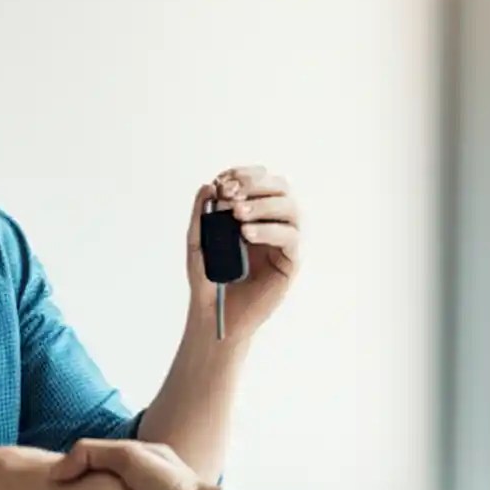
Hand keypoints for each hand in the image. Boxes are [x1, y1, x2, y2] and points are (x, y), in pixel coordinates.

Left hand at [187, 165, 299, 340]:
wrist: (214, 314)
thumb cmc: (208, 277)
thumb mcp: (198, 241)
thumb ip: (201, 213)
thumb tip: (208, 185)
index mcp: (254, 212)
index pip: (260, 180)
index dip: (244, 174)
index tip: (222, 180)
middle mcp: (273, 222)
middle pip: (280, 188)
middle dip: (256, 185)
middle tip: (231, 194)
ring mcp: (283, 241)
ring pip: (290, 209)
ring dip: (264, 205)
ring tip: (238, 214)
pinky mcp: (290, 262)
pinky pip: (291, 238)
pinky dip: (270, 231)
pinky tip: (247, 234)